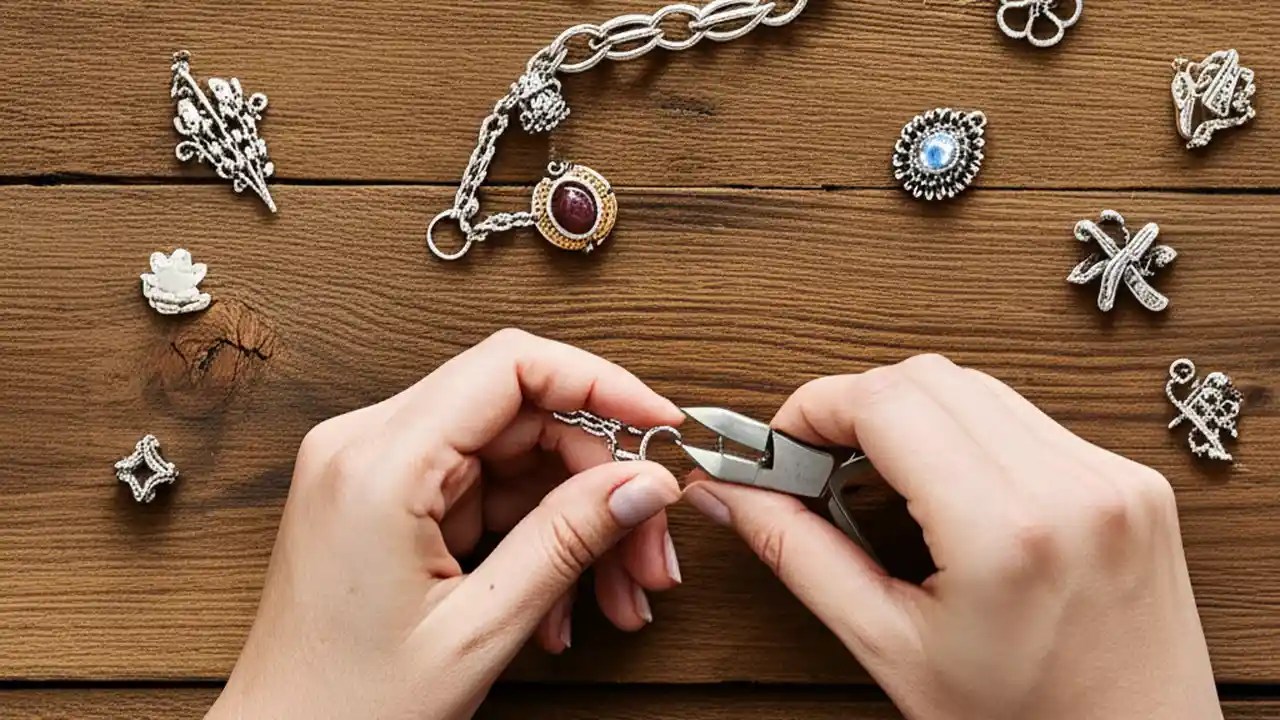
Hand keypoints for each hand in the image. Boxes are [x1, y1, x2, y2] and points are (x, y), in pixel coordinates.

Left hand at [207, 329, 684, 719]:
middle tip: (649, 548)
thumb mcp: (477, 629)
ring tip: (615, 595)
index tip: (659, 423)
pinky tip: (561, 604)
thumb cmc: (343, 708)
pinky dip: (536, 540)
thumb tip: (642, 481)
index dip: (600, 384)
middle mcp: (366, 447)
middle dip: (600, 480)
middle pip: (524, 417)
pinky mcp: (387, 499)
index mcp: (377, 463)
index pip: (510, 366)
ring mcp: (374, 471)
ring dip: (577, 521)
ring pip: (516, 460)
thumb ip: (567, 540)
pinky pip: (488, 494)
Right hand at [684, 354, 1221, 719]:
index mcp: (1007, 534)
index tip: (785, 440)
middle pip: (927, 377)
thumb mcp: (891, 648)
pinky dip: (970, 433)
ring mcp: (1112, 478)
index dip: (815, 406)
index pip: (885, 402)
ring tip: (887, 478)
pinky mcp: (1132, 480)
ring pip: (977, 386)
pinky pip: (1027, 416)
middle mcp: (1073, 489)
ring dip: (915, 413)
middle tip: (823, 460)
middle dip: (857, 406)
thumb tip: (733, 494)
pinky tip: (953, 488)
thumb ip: (800, 555)